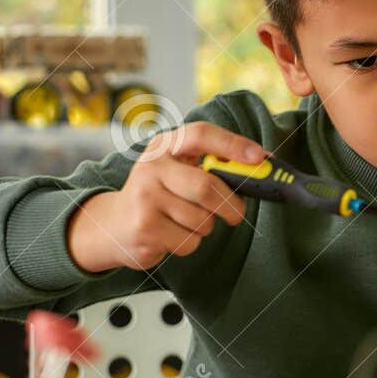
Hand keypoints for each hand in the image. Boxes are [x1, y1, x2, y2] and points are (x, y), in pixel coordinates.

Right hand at [67, 123, 260, 272]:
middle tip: (236, 214)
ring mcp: (144, 198)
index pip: (201, 135)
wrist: (113, 226)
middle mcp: (151, 167)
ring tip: (187, 222)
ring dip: (206, 227)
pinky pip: (190, 241)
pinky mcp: (145, 228)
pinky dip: (191, 243)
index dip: (233, 144)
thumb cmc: (159, 197)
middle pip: (207, 187)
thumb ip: (212, 166)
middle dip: (231, 205)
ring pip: (202, 220)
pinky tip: (172, 235)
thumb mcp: (177, 172)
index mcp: (163, 146)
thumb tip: (263, 165)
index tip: (259, 157)